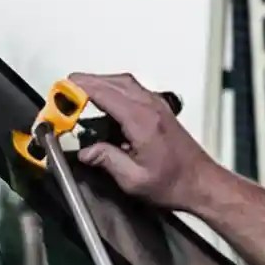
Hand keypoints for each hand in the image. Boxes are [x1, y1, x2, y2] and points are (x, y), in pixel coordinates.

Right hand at [68, 72, 223, 210]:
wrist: (201, 183)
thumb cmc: (176, 183)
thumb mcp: (134, 180)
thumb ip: (107, 161)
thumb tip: (86, 151)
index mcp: (142, 121)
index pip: (105, 93)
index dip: (80, 89)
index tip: (62, 91)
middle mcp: (151, 107)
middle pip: (113, 82)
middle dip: (86, 83)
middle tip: (65, 91)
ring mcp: (157, 106)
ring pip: (124, 82)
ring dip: (100, 83)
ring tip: (79, 94)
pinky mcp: (160, 110)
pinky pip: (133, 89)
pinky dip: (114, 88)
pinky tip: (104, 100)